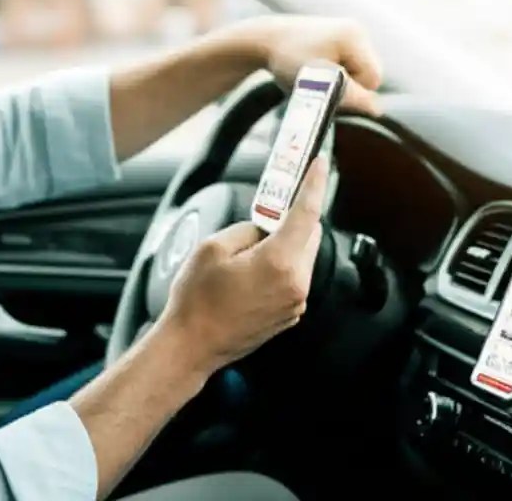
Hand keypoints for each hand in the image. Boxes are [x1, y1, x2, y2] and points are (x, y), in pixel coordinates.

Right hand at [157, 155, 328, 375]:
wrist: (192, 345)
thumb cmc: (197, 300)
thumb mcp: (212, 248)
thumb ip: (247, 229)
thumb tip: (263, 228)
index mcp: (278, 262)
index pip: (307, 213)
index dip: (314, 184)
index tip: (319, 165)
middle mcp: (295, 284)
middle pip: (310, 235)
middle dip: (295, 218)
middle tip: (271, 209)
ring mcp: (295, 302)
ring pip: (302, 257)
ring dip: (286, 244)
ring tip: (250, 250)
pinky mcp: (288, 315)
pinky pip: (293, 279)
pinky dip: (280, 267)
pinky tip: (251, 272)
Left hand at [237, 15, 383, 115]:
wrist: (265, 39)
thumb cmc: (287, 61)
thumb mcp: (318, 83)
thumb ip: (349, 97)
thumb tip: (378, 110)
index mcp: (353, 37)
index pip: (373, 79)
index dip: (352, 92)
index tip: (325, 88)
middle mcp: (357, 30)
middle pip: (370, 75)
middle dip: (349, 87)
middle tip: (319, 84)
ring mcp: (351, 32)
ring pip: (361, 72)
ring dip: (344, 81)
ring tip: (316, 76)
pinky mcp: (344, 37)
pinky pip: (353, 65)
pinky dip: (338, 73)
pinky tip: (319, 69)